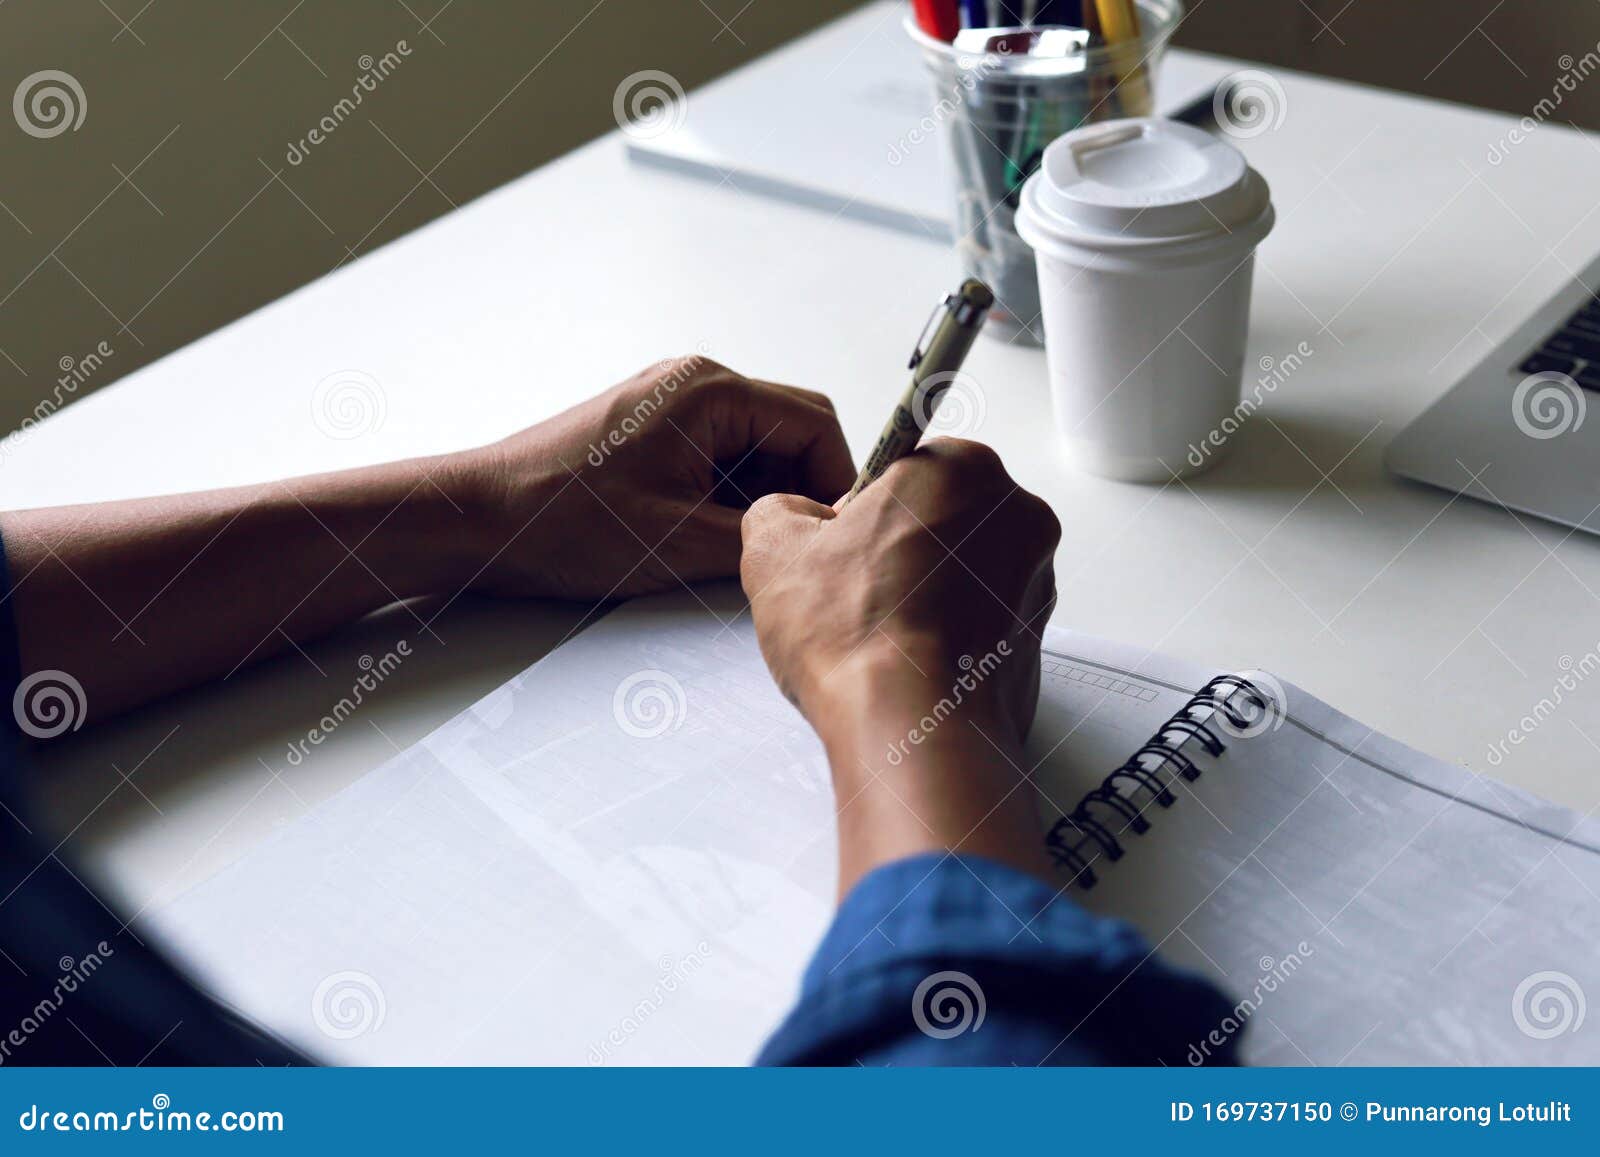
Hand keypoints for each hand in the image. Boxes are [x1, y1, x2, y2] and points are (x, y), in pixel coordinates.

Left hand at [463, 355, 854, 599]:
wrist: (478, 520)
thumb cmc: (559, 521)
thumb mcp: (677, 544)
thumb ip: (762, 540)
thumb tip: (816, 546)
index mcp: (709, 391)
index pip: (817, 422)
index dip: (838, 482)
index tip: (834, 536)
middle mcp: (696, 385)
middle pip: (794, 432)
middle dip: (801, 493)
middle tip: (793, 552)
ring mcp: (674, 407)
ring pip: (760, 451)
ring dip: (765, 501)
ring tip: (744, 553)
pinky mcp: (657, 434)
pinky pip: (723, 460)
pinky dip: (732, 499)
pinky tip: (712, 541)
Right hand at [739, 439, 1060, 890]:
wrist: (913, 732)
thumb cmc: (857, 638)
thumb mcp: (772, 549)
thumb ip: (780, 510)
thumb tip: (791, 518)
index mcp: (963, 467)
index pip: (903, 466)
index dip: (860, 508)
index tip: (840, 544)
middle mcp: (1016, 515)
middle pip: (941, 516)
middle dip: (898, 548)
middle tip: (851, 593)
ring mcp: (1036, 581)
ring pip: (965, 570)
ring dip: (926, 593)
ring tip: (877, 636)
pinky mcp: (1038, 639)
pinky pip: (982, 621)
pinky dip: (950, 636)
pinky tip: (908, 664)